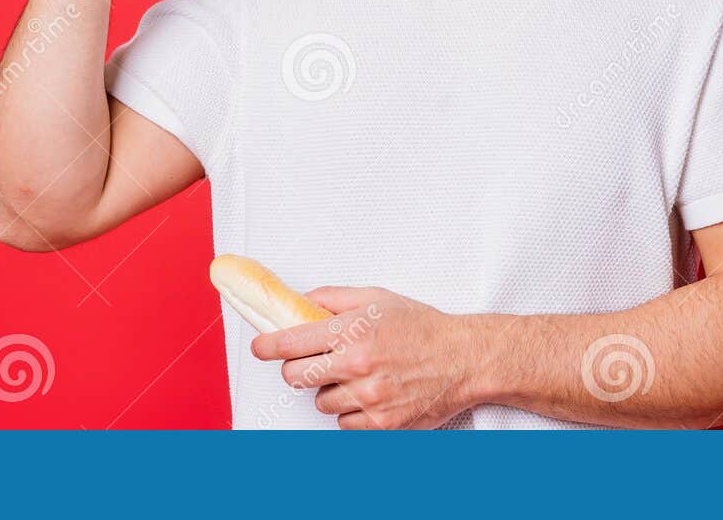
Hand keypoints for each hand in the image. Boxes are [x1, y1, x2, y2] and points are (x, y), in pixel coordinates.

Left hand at [251, 287, 480, 429]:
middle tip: (311, 362)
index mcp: (353, 331)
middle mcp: (358, 365)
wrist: (463, 359)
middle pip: (296, 378)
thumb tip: (301, 300)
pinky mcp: (381, 423)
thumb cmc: (422, 327)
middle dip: (297, 369)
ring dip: (331, 391)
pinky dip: (351, 413)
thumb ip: (334, 298)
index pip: (291, 342)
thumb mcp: (377, 298)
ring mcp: (369, 397)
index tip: (259, 348)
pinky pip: (344, 425)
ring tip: (356, 376)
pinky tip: (369, 395)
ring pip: (321, 403)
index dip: (268, 346)